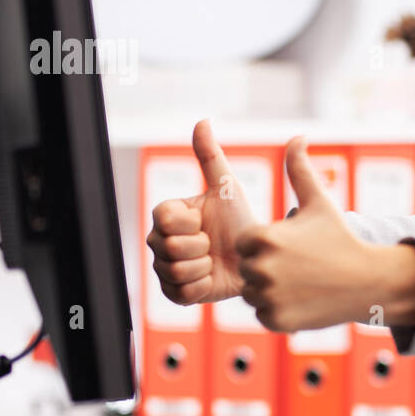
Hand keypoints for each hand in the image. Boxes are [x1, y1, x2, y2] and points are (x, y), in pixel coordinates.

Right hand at [145, 119, 258, 304]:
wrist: (255, 258)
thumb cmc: (240, 221)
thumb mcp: (227, 187)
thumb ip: (210, 157)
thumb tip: (203, 121)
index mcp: (166, 215)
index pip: (163, 218)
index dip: (190, 222)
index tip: (205, 221)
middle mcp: (159, 241)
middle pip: (169, 246)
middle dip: (201, 245)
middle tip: (213, 243)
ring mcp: (165, 268)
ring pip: (175, 269)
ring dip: (203, 265)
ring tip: (214, 259)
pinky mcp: (175, 294)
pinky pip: (182, 292)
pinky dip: (203, 285)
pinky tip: (212, 277)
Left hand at [235, 136, 414, 332]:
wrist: (370, 281)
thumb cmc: (341, 238)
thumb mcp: (320, 201)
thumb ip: (299, 169)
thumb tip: (297, 137)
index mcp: (265, 237)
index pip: (245, 243)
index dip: (267, 244)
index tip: (293, 247)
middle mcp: (262, 268)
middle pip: (248, 269)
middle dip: (268, 268)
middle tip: (300, 267)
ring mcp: (269, 297)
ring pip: (253, 293)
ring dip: (271, 290)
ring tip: (302, 282)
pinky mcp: (276, 321)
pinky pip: (263, 314)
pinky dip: (278, 310)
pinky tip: (303, 299)